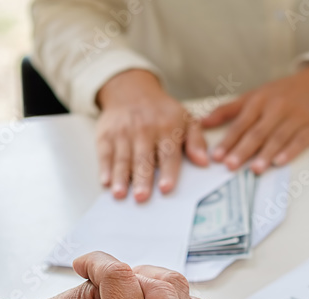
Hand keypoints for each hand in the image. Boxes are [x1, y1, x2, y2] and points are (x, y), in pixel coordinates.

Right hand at [96, 69, 208, 201]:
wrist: (131, 90)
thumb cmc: (162, 112)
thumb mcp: (186, 119)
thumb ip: (196, 141)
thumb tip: (204, 162)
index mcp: (167, 128)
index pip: (168, 153)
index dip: (168, 171)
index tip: (166, 188)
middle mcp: (144, 130)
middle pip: (144, 158)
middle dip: (142, 179)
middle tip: (141, 197)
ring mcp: (123, 132)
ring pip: (123, 158)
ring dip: (121, 177)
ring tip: (119, 194)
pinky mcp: (106, 135)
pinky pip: (105, 153)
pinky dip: (104, 168)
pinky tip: (105, 181)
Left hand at [203, 63, 308, 173]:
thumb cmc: (285, 92)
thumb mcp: (256, 95)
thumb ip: (229, 110)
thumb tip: (202, 122)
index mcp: (260, 101)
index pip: (241, 123)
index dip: (228, 140)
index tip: (216, 156)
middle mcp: (276, 108)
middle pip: (257, 132)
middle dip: (242, 149)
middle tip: (230, 166)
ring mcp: (296, 116)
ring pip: (278, 137)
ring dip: (265, 154)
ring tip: (254, 169)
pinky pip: (300, 140)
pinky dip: (290, 151)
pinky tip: (280, 162)